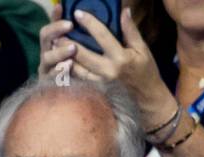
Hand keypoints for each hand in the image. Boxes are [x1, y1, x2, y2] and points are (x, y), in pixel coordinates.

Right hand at [38, 4, 75, 79]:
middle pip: (44, 38)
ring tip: (72, 48)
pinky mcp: (50, 85)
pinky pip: (52, 77)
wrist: (76, 95)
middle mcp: (47, 54)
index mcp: (52, 43)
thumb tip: (80, 13)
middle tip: (70, 25)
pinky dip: (59, 71)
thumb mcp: (80, 47)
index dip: (54, 18)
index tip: (62, 8)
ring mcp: (47, 70)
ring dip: (59, 52)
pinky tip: (68, 66)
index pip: (50, 26)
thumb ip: (80, 33)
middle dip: (56, 31)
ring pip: (47, 58)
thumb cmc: (79, 67)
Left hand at [40, 8, 175, 127]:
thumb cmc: (146, 71)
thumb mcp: (142, 49)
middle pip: (83, 54)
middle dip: (69, 42)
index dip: (89, 23)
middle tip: (58, 31)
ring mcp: (101, 83)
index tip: (78, 13)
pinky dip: (69, 70)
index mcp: (121, 58)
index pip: (102, 36)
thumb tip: (124, 11)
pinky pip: (79, 79)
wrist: (147, 98)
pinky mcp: (96, 91)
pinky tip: (61, 61)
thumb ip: (131, 30)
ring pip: (77, 69)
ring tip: (56, 45)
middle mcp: (108, 71)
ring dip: (65, 57)